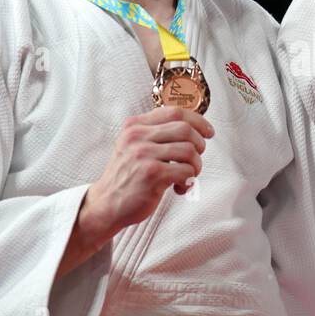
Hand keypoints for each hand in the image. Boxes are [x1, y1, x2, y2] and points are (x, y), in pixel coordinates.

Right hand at [84, 106, 214, 235]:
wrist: (106, 204)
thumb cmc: (127, 176)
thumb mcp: (133, 146)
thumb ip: (155, 133)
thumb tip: (193, 127)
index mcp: (134, 125)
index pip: (175, 111)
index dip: (198, 120)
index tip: (208, 132)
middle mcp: (137, 136)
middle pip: (185, 129)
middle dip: (199, 145)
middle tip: (195, 159)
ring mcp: (143, 154)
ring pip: (189, 150)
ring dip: (196, 166)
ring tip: (187, 176)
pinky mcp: (151, 174)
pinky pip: (186, 171)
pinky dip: (189, 181)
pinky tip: (179, 188)